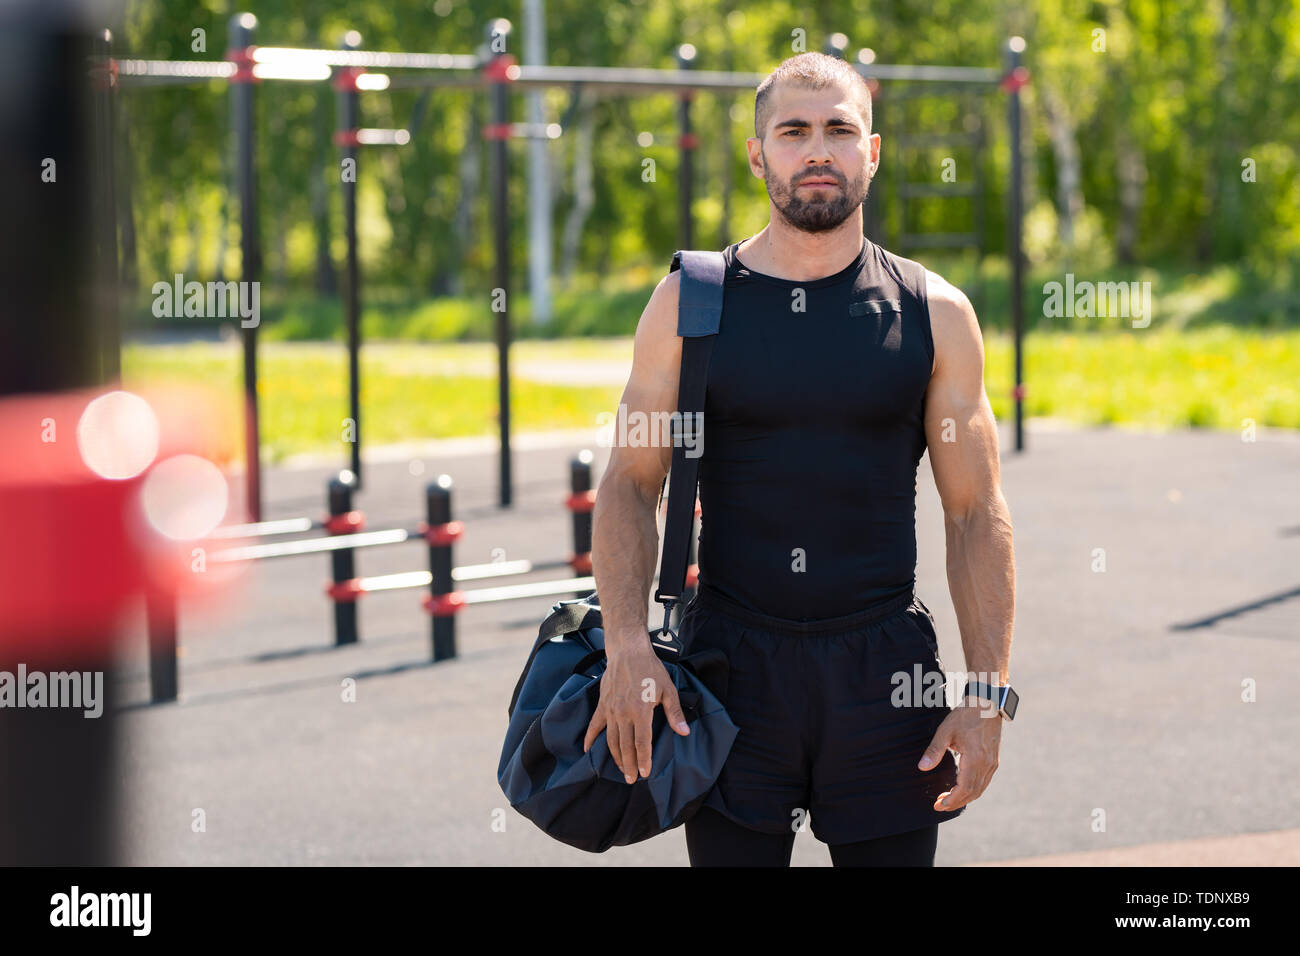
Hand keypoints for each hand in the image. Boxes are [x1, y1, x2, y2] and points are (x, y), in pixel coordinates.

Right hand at [582, 642, 689, 783]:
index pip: (642, 743)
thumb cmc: (651, 669)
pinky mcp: (602, 705)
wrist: (628, 651)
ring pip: (611, 740)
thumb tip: (684, 732)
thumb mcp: (668, 690)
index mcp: (641, 711)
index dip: (643, 760)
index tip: (644, 774)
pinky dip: (591, 739)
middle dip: (628, 764)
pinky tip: (588, 750)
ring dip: (615, 757)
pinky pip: (595, 725)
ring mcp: (610, 710)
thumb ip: (674, 713)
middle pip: (625, 746)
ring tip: (620, 769)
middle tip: (631, 780)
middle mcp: (623, 714)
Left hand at [916, 698, 1002, 810]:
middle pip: (972, 792)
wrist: (987, 704)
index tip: (939, 805)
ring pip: (980, 788)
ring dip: (964, 797)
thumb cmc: (965, 715)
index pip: (964, 788)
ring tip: (947, 799)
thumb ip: (934, 750)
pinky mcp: (994, 760)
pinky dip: (972, 789)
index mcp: (976, 759)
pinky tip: (961, 788)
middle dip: (956, 802)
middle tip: (939, 805)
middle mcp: (987, 764)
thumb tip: (922, 767)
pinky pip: (984, 781)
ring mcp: (992, 763)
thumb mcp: (946, 731)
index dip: (952, 800)